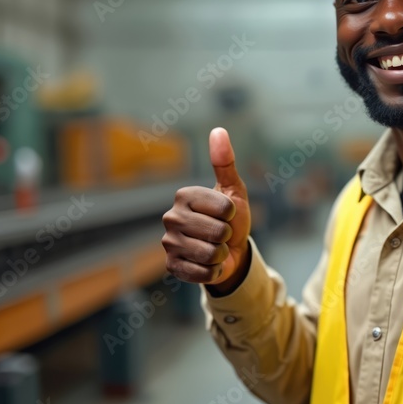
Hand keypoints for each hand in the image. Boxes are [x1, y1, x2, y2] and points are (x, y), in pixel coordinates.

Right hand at [162, 128, 251, 292]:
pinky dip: (214, 271)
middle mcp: (171, 217)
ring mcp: (169, 243)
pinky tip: (208, 264)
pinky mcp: (172, 267)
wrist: (230, 251)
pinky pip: (204, 273)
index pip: (224, 208)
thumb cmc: (231, 218)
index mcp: (184, 196)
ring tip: (215, 248)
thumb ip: (225, 162)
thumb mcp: (233, 189)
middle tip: (221, 234)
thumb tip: (218, 130)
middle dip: (228, 235)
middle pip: (218, 232)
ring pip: (211, 253)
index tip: (227, 213)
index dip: (233, 214)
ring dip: (222, 254)